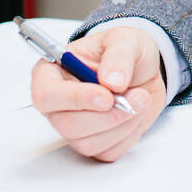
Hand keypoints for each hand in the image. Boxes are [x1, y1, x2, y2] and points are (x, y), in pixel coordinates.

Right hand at [30, 25, 166, 161]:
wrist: (146, 70)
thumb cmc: (125, 51)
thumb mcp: (126, 39)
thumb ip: (119, 56)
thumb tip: (111, 81)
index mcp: (52, 73)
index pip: (46, 95)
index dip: (75, 99)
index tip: (106, 97)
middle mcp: (58, 104)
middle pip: (68, 125)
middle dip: (108, 115)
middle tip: (136, 97)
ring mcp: (74, 127)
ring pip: (88, 143)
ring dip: (123, 124)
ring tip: (139, 99)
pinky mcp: (94, 142)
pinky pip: (107, 152)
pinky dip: (129, 135)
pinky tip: (135, 114)